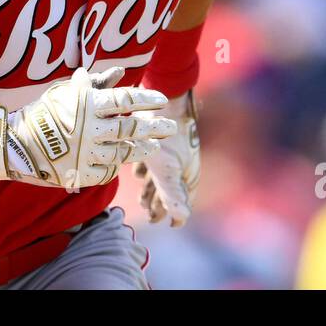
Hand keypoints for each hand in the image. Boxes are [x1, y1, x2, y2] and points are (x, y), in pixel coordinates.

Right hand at [0, 67, 174, 191]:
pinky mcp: (81, 173)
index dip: (147, 100)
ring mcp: (86, 153)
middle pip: (132, 128)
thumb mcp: (65, 92)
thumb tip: (120, 72)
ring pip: (124, 152)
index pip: (126, 100)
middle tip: (170, 127)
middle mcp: (90, 128)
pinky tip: (125, 160)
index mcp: (87, 104)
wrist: (14, 144)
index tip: (162, 101)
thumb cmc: (42, 112)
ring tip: (154, 145)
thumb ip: (95, 84)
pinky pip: (107, 171)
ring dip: (142, 148)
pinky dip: (117, 166)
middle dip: (155, 127)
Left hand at [135, 90, 199, 226]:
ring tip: (143, 198)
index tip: (168, 225)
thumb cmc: (166, 138)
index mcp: (187, 174)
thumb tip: (182, 218)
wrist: (167, 100)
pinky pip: (155, 160)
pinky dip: (147, 169)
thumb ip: (172, 194)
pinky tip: (137, 170)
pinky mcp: (161, 141)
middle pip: (172, 191)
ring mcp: (172, 152)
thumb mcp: (167, 170)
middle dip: (160, 203)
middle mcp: (182, 165)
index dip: (175, 214)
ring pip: (162, 176)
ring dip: (153, 188)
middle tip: (150, 213)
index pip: (183, 201)